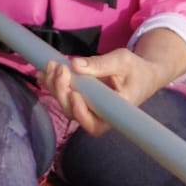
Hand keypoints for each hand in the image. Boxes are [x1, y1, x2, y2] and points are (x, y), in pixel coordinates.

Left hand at [41, 49, 157, 135]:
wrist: (141, 74)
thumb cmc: (136, 69)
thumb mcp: (122, 61)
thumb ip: (100, 63)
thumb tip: (75, 65)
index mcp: (116, 111)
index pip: (95, 124)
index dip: (80, 112)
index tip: (74, 94)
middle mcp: (100, 114)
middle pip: (74, 112)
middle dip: (62, 91)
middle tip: (60, 69)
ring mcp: (89, 108)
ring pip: (65, 105)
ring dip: (55, 86)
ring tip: (51, 65)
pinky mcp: (82, 99)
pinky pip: (64, 95)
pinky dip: (52, 84)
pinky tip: (43, 72)